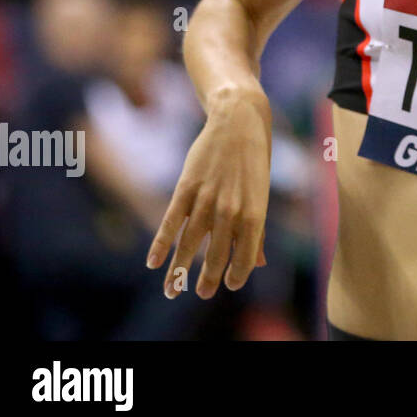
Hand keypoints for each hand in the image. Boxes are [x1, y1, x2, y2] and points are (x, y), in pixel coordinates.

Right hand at [146, 91, 271, 298]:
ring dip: (178, 270)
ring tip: (171, 291)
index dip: (237, 274)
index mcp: (255, 212)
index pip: (245, 254)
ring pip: (189, 243)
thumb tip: (260, 262)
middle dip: (207, 279)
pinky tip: (154, 263)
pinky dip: (161, 244)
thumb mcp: (262, 194)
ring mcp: (207, 198)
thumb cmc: (254, 161)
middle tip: (201, 295)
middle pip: (215, 254)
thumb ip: (258, 230)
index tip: (229, 285)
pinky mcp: (186, 187)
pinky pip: (171, 221)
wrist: (239, 121)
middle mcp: (231, 209)